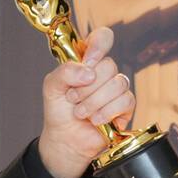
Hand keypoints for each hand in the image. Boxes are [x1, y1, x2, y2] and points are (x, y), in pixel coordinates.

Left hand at [38, 26, 136, 177]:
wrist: (64, 139)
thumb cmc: (58, 111)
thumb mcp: (51, 88)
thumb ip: (64, 72)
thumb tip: (89, 72)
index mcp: (88, 61)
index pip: (103, 37)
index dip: (99, 45)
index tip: (88, 62)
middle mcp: (104, 71)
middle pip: (109, 65)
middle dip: (86, 88)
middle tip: (72, 99)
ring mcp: (116, 87)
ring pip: (117, 84)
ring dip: (93, 102)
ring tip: (80, 113)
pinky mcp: (125, 106)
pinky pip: (125, 101)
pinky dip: (106, 112)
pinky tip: (95, 120)